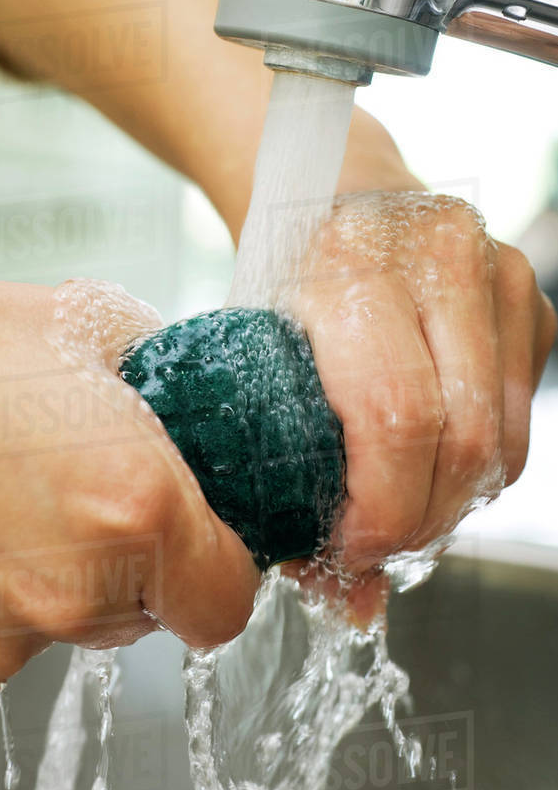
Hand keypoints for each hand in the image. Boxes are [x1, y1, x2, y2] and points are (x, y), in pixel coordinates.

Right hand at [0, 265, 257, 682]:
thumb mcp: (77, 323)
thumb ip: (159, 382)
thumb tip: (188, 405)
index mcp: (132, 505)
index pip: (230, 598)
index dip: (222, 563)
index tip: (203, 535)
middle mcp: (74, 593)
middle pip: (153, 612)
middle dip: (140, 558)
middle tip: (87, 484)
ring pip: (75, 623)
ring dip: (68, 576)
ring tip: (6, 492)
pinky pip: (2, 635)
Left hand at [289, 192, 556, 572]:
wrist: (332, 184)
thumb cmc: (280, 273)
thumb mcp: (259, 356)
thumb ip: (292, 474)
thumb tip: (353, 604)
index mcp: (350, 264)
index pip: (397, 418)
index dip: (381, 511)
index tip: (349, 548)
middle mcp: (440, 257)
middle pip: (465, 442)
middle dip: (420, 523)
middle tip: (373, 549)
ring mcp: (500, 271)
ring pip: (506, 443)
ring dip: (452, 504)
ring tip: (397, 511)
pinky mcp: (532, 295)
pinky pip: (520, 418)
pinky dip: (478, 465)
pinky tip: (427, 464)